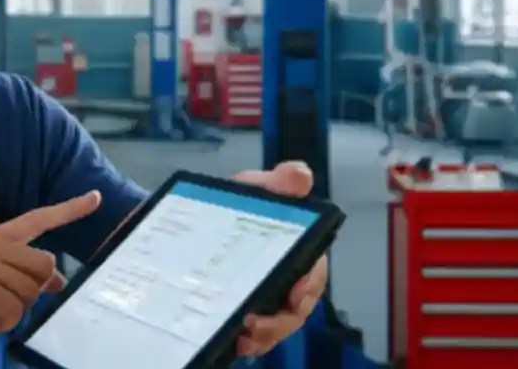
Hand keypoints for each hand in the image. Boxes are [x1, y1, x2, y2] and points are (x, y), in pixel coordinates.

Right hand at [0, 191, 101, 341]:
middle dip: (34, 290)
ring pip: (31, 292)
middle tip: (8, 301)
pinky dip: (4, 324)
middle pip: (45, 266)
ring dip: (15, 312)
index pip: (39, 218)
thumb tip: (59, 283)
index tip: (95, 198)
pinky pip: (15, 311)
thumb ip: (23, 275)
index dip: (70, 209)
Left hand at [231, 161, 328, 356]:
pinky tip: (233, 343)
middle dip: (281, 322)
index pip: (313, 274)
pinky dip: (247, 342)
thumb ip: (279, 182)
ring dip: (264, 336)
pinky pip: (254, 334)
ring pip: (276, 325)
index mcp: (299, 251)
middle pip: (295, 309)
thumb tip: (300, 174)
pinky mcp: (246, 309)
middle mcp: (289, 279)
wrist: (203, 217)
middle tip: (256, 325)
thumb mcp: (258, 189)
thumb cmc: (241, 203)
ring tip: (243, 337)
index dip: (309, 287)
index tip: (295, 295)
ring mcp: (268, 297)